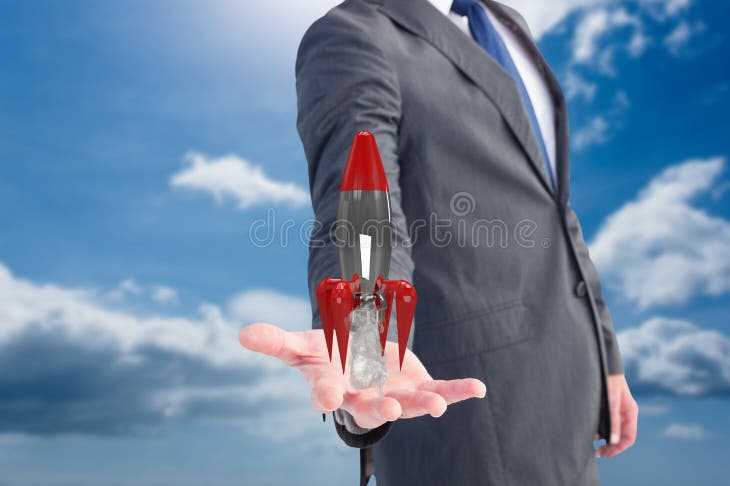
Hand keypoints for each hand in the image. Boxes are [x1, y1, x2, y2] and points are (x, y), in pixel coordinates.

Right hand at [239, 323, 486, 428]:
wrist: (359, 360)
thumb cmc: (327, 355)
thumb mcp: (301, 345)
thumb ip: (275, 341)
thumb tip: (240, 333)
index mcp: (333, 387)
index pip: (325, 394)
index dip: (325, 395)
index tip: (324, 397)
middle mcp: (364, 397)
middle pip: (369, 407)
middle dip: (378, 408)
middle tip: (386, 407)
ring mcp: (394, 395)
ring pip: (409, 405)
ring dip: (423, 405)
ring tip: (436, 406)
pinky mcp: (419, 388)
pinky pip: (441, 391)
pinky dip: (459, 391)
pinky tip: (478, 388)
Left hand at [596, 374, 637, 456]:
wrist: (603, 364)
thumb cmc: (609, 380)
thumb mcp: (611, 402)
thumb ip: (613, 420)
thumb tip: (614, 441)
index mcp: (630, 413)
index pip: (629, 438)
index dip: (618, 448)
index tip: (606, 453)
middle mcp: (626, 414)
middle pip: (621, 437)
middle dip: (611, 446)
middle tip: (597, 453)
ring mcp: (618, 411)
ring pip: (614, 431)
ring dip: (604, 439)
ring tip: (592, 443)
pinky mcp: (610, 408)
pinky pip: (608, 424)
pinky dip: (601, 430)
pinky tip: (591, 432)